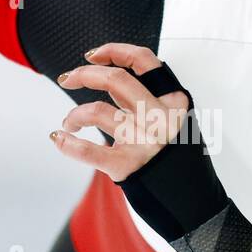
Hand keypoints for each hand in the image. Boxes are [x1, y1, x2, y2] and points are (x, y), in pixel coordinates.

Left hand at [49, 43, 191, 181]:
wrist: (192, 200)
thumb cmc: (176, 158)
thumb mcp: (174, 119)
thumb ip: (147, 99)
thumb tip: (106, 76)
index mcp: (174, 101)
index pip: (143, 60)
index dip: (114, 51)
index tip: (91, 55)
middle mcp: (160, 117)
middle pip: (115, 79)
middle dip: (83, 74)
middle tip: (67, 79)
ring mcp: (144, 141)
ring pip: (97, 111)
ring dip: (74, 114)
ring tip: (69, 123)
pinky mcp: (128, 165)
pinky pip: (90, 151)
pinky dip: (69, 144)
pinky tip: (59, 138)